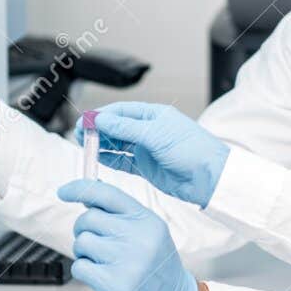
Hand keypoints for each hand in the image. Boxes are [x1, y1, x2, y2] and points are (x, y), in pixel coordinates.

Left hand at [58, 179, 198, 290]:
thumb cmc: (158, 271)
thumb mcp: (151, 234)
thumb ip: (123, 216)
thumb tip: (88, 199)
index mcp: (147, 220)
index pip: (106, 194)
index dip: (79, 189)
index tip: (64, 192)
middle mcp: (138, 237)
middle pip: (88, 218)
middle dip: (84, 230)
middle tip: (96, 244)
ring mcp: (125, 261)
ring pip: (81, 242)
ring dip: (84, 252)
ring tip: (102, 262)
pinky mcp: (113, 284)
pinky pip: (79, 266)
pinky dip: (83, 270)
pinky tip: (100, 276)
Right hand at [74, 102, 229, 207]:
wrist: (211, 178)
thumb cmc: (192, 151)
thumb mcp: (156, 135)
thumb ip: (126, 127)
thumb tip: (101, 119)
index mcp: (154, 115)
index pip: (120, 111)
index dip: (100, 116)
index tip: (84, 122)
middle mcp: (149, 130)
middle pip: (116, 127)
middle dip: (97, 130)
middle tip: (79, 135)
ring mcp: (147, 149)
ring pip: (118, 144)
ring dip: (101, 144)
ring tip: (84, 146)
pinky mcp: (147, 167)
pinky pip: (123, 161)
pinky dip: (110, 159)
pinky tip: (98, 158)